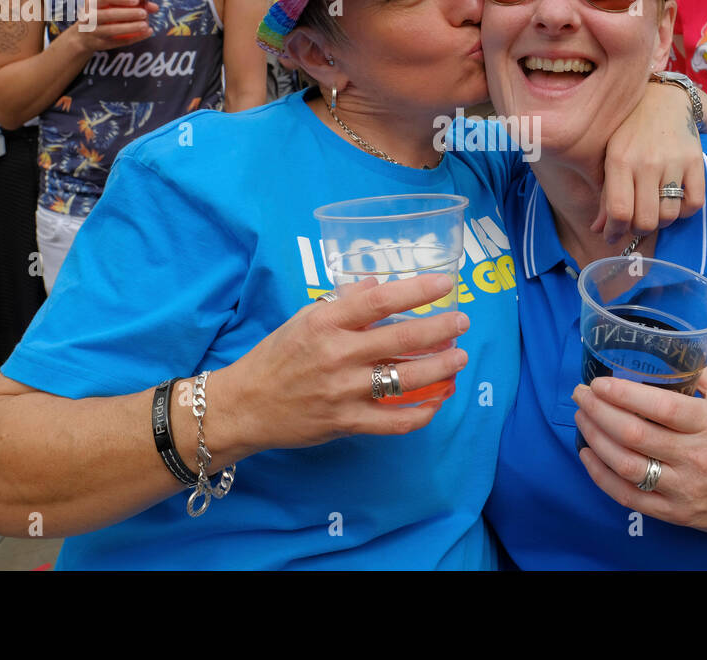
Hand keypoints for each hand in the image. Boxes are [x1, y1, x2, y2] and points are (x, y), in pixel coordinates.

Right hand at [69, 0, 155, 51]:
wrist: (81, 37)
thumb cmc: (100, 15)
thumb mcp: (108, 7)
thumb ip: (129, 4)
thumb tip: (154, 7)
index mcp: (91, 3)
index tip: (136, 0)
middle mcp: (89, 17)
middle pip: (108, 15)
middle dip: (127, 14)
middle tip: (144, 13)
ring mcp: (93, 32)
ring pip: (112, 30)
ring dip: (131, 28)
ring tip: (146, 25)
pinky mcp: (100, 44)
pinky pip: (118, 42)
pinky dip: (134, 38)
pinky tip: (146, 33)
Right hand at [226, 273, 470, 451]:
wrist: (245, 404)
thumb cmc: (277, 356)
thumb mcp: (304, 318)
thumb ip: (343, 301)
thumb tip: (379, 284)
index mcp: (326, 322)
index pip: (381, 300)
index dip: (417, 290)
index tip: (445, 284)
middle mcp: (338, 354)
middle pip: (403, 340)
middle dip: (441, 329)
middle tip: (462, 323)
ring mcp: (344, 391)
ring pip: (406, 380)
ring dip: (441, 368)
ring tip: (459, 358)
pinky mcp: (346, 422)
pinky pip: (394, 422)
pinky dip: (422, 413)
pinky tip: (437, 402)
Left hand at [572, 367, 706, 539]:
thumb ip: (699, 373)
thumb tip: (662, 349)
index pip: (661, 407)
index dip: (624, 394)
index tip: (599, 382)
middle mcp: (697, 457)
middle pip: (635, 435)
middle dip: (599, 411)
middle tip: (580, 394)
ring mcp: (685, 489)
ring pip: (627, 466)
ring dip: (595, 439)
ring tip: (582, 418)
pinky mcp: (676, 514)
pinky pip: (629, 497)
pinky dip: (601, 476)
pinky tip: (587, 454)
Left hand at [596, 82, 705, 241]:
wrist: (662, 99)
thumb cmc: (629, 132)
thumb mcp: (610, 157)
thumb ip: (605, 194)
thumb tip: (599, 230)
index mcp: (619, 160)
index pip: (619, 211)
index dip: (615, 232)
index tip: (613, 236)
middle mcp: (646, 162)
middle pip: (646, 220)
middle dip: (638, 230)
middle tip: (636, 223)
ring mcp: (673, 161)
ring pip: (669, 215)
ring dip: (660, 222)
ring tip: (654, 210)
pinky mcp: (696, 161)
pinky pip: (694, 203)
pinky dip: (684, 212)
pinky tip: (674, 202)